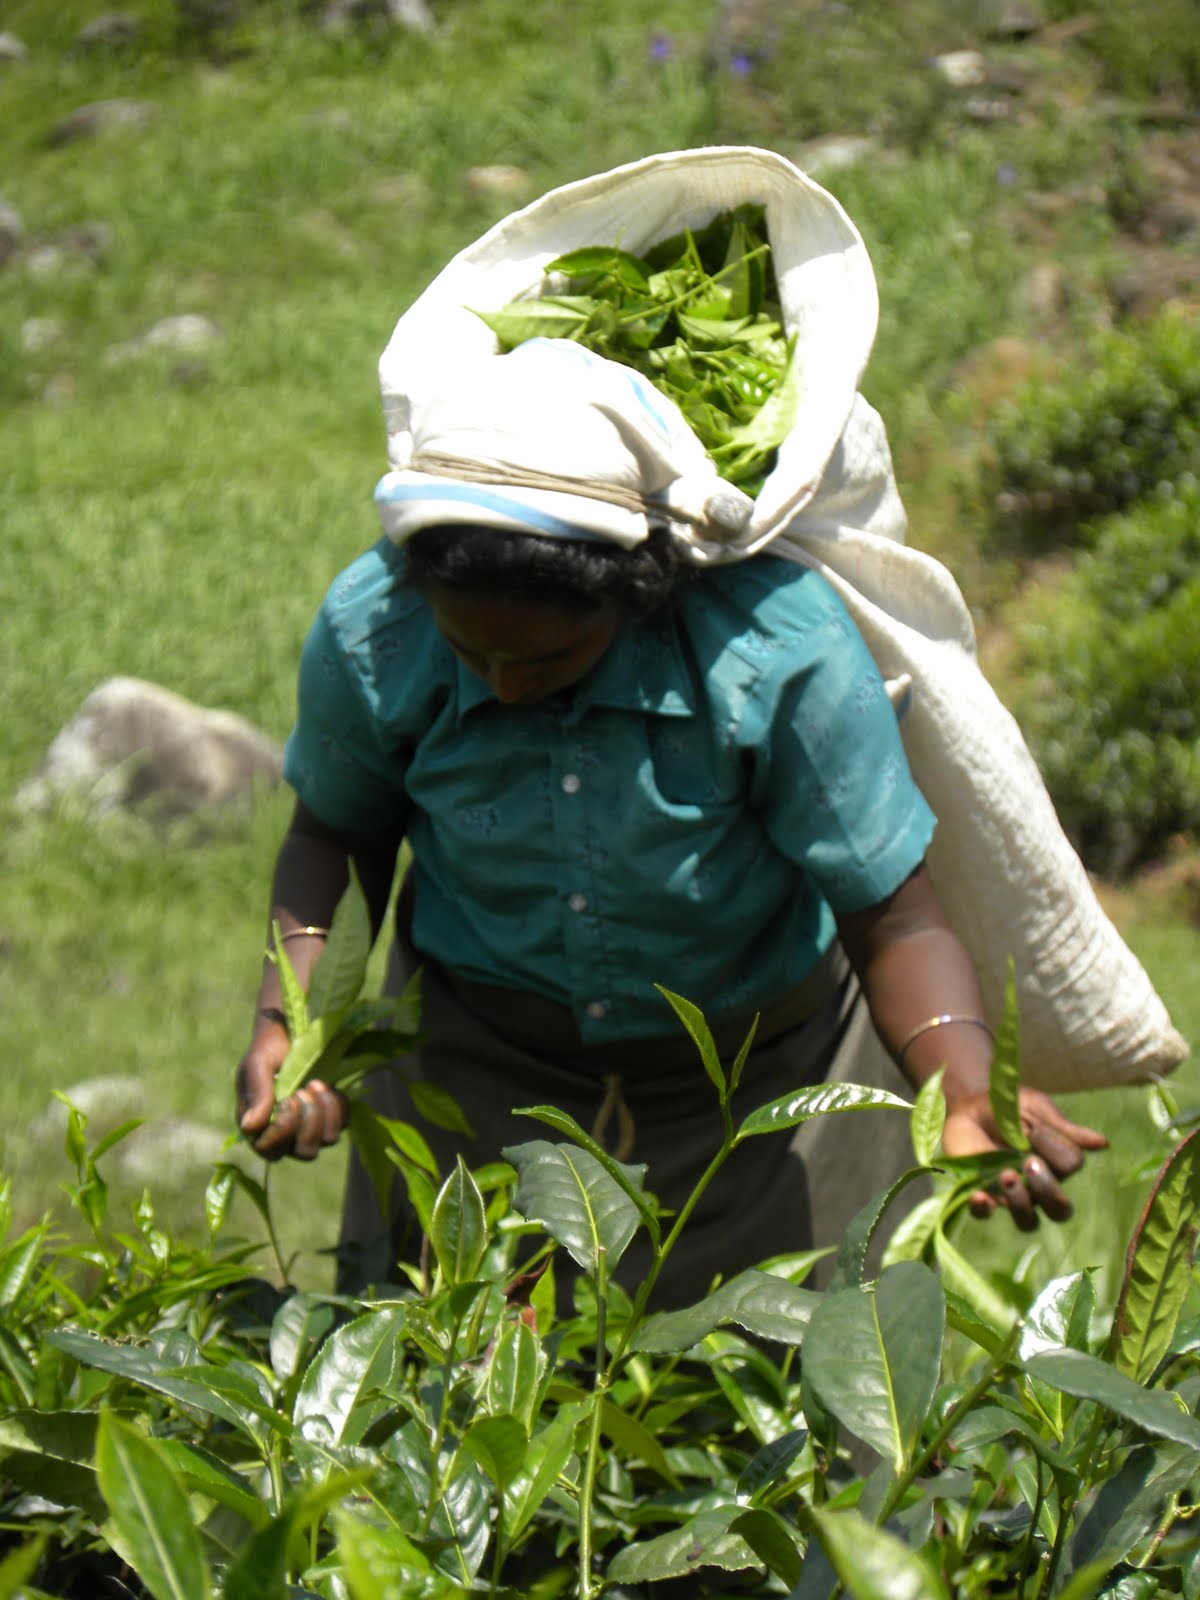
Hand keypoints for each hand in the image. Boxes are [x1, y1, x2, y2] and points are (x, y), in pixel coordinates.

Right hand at [235, 1017, 348, 1161]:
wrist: (289, 1033)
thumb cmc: (266, 1050)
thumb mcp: (257, 1066)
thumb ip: (256, 1094)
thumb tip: (250, 1128)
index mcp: (259, 1128)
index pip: (271, 1151)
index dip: (283, 1132)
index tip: (286, 1100)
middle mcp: (286, 1134)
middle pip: (305, 1152)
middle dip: (310, 1122)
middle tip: (301, 1091)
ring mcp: (310, 1126)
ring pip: (328, 1140)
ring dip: (325, 1112)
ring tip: (314, 1084)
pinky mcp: (330, 1115)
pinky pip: (344, 1122)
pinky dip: (338, 1104)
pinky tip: (326, 1085)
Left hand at [942, 1087, 1108, 1229]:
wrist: (969, 1104)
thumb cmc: (1009, 1107)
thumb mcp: (1036, 1108)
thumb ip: (1063, 1128)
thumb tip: (1103, 1143)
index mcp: (1058, 1163)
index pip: (1071, 1168)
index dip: (1058, 1150)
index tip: (1037, 1129)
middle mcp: (1039, 1186)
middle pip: (1059, 1210)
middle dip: (1049, 1191)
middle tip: (1030, 1163)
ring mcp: (1011, 1194)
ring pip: (1028, 1221)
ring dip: (1020, 1203)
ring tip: (1006, 1176)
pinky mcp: (981, 1194)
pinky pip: (984, 1215)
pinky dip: (982, 1210)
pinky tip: (979, 1196)